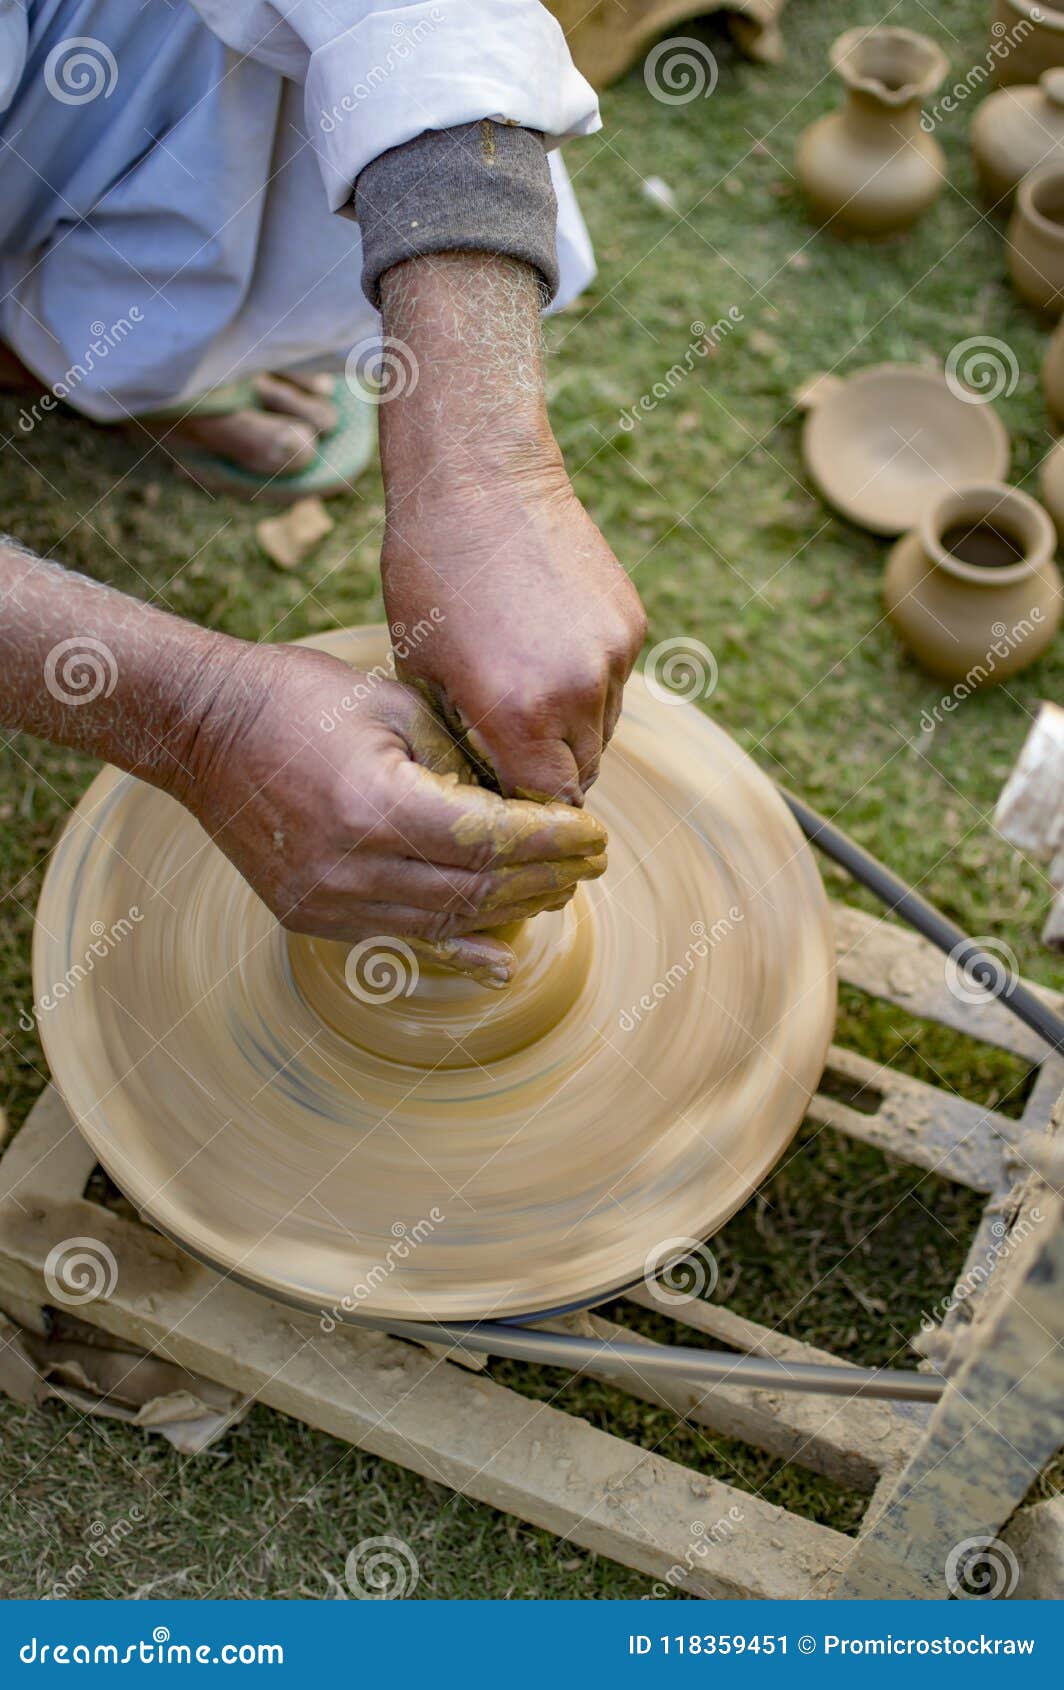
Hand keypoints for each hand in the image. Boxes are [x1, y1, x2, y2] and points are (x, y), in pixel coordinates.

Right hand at [176, 642, 606, 982]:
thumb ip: (462, 760)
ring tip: (559, 889)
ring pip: (445, 922)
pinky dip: (457, 942)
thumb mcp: (395, 706)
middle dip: (547, 877)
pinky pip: (400, 937)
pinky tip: (500, 954)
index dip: (553, 841)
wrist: (200, 729)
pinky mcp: (309, 916)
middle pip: (477, 890)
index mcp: (377, 805)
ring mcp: (327, 901)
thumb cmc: (300, 698)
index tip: (595, 833)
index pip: (492, 840)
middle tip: (592, 861)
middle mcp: (352, 868)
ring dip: (511, 908)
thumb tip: (524, 804)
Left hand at [382, 445, 646, 803]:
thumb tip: (486, 790)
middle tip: (507, 758)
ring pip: (601, 733)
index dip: (520, 813)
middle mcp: (576, 692)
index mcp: (516, 712)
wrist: (479, 479)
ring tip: (523, 697)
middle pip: (580, 776)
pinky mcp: (631, 625)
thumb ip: (464, 739)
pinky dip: (586, 686)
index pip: (541, 806)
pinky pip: (613, 684)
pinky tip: (545, 651)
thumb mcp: (423, 670)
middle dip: (546, 777)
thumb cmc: (427, 575)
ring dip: (569, 734)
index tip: (499, 807)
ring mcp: (611, 657)